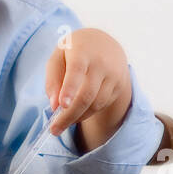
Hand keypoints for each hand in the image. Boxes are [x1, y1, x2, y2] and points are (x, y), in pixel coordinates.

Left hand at [44, 28, 132, 150]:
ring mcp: (113, 75)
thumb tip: (54, 106)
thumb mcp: (58, 56)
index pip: (77, 70)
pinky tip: (76, 113)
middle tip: (54, 130)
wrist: (105, 43)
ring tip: (62, 123)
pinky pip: (101, 105)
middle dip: (69, 115)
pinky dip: (87, 113)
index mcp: (82, 51)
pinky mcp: (119, 86)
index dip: (69, 88)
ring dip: (77, 117)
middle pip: (86, 95)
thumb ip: (52, 79)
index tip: (61, 106)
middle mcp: (101, 63)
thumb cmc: (75, 50)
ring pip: (95, 104)